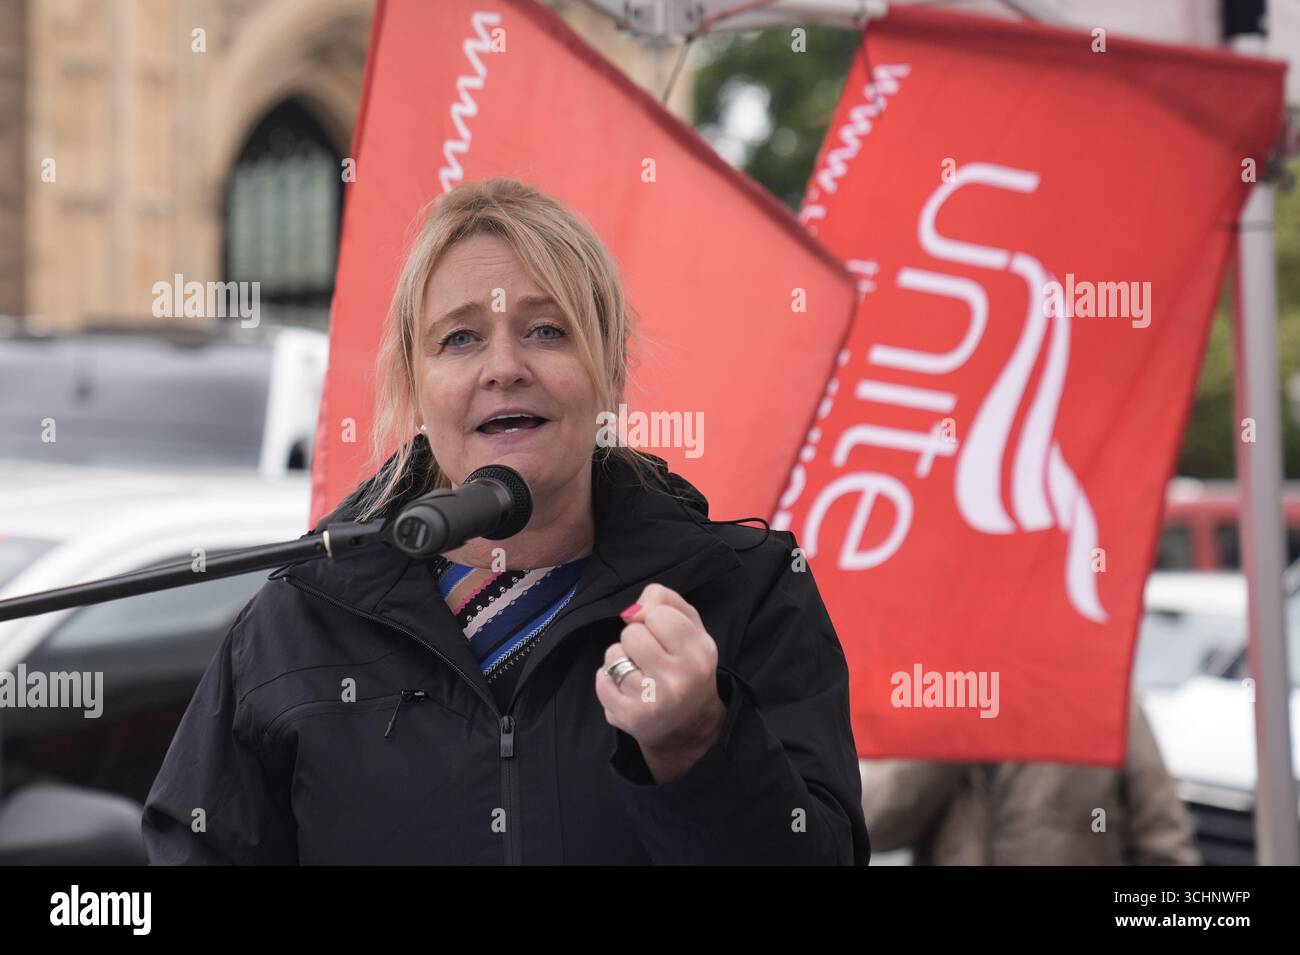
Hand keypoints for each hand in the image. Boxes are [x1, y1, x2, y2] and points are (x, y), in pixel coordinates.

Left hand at [595, 583, 725, 783]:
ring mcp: (653, 700)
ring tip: (640, 674)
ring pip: (613, 655)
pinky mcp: (630, 717)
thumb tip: (631, 611)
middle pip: (632, 633)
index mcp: (699, 652)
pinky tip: (627, 689)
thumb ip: (665, 600)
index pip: (658, 613)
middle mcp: (679, 678)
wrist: (688, 726)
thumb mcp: (691, 627)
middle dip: (636, 640)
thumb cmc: (686, 665)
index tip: (663, 636)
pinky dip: (609, 680)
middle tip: (651, 657)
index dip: (655, 620)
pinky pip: (601, 679)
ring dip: (621, 660)